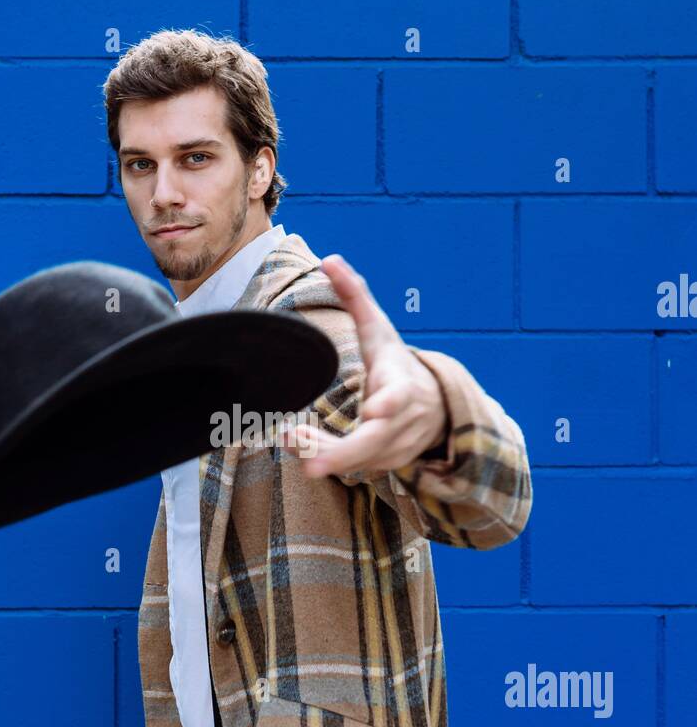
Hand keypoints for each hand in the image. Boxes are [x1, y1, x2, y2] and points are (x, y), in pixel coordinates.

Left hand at [281, 254, 447, 478]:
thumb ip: (355, 294)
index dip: (389, 405)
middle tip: (308, 464)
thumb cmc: (396, 363)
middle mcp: (402, 419)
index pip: (399, 395)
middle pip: (375, 441)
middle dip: (342, 454)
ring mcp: (397, 445)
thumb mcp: (378, 329)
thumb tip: (329, 258)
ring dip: (324, 456)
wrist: (436, 405)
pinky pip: (357, 467)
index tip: (374, 411)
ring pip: (360, 459)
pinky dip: (330, 461)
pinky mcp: (387, 462)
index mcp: (400, 382)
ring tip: (291, 441)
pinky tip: (305, 452)